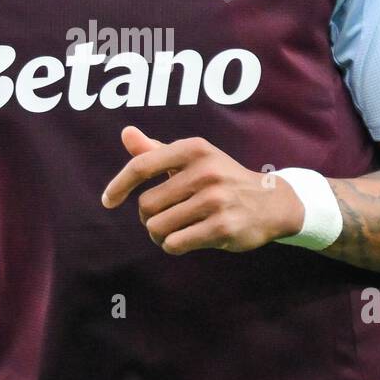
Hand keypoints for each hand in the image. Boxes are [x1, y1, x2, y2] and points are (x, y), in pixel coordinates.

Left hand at [100, 126, 303, 253]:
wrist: (271, 202)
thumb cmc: (222, 179)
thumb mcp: (193, 159)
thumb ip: (156, 150)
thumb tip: (126, 134)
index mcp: (194, 149)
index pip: (142, 166)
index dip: (119, 185)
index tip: (108, 201)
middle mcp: (205, 171)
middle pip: (146, 205)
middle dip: (148, 217)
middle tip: (163, 218)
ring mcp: (215, 200)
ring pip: (158, 227)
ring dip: (159, 235)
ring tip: (173, 231)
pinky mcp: (222, 227)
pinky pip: (175, 243)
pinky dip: (172, 246)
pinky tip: (185, 240)